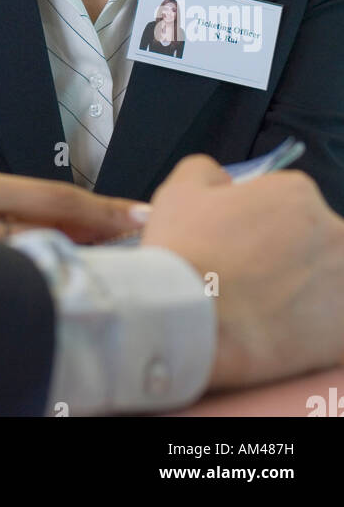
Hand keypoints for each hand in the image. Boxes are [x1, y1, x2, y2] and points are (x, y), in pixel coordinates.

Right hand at [141, 154, 343, 389]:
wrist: (186, 322)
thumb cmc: (183, 252)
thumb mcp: (180, 191)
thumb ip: (208, 172)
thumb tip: (223, 182)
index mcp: (298, 194)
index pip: (290, 204)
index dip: (263, 224)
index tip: (242, 245)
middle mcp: (332, 234)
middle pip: (316, 242)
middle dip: (290, 258)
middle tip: (253, 280)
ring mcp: (342, 286)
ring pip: (327, 285)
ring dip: (303, 292)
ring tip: (264, 311)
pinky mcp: (342, 333)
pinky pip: (330, 326)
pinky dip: (310, 330)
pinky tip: (276, 334)